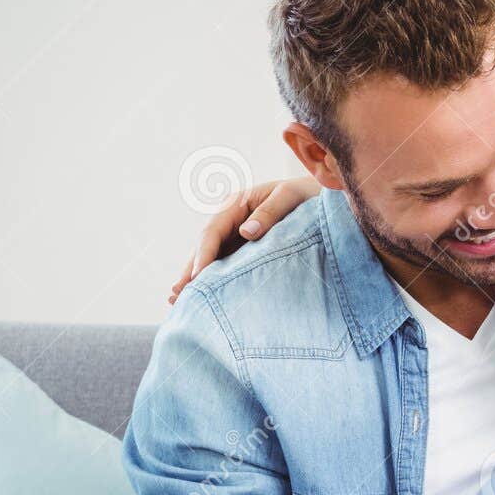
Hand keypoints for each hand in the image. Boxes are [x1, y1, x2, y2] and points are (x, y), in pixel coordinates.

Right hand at [168, 176, 320, 302]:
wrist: (319, 197)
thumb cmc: (305, 193)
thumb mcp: (289, 196)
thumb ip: (269, 213)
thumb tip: (246, 232)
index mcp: (236, 203)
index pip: (213, 231)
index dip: (203, 254)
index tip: (197, 275)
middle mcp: (230, 220)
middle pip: (205, 247)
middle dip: (191, 271)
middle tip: (176, 295)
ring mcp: (235, 235)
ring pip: (211, 258)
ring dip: (196, 278)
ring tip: (179, 301)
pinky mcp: (244, 248)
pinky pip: (225, 264)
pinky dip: (213, 279)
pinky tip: (202, 296)